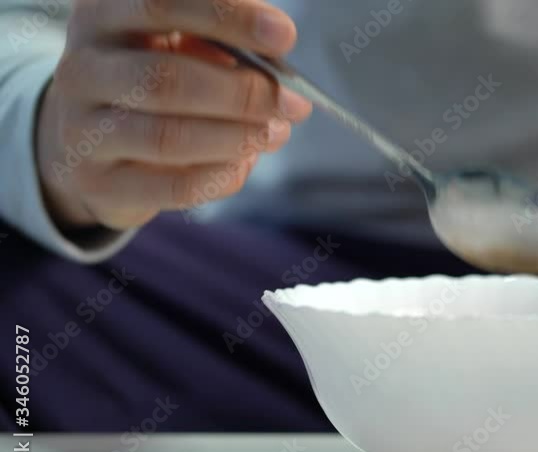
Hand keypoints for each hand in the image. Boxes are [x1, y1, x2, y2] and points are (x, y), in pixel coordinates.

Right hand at [36, 0, 312, 230]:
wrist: (86, 143)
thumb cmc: (149, 81)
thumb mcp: (174, 46)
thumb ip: (219, 46)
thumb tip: (277, 69)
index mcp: (104, 15)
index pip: (162, 5)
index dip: (228, 18)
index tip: (283, 36)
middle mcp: (84, 68)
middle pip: (169, 80)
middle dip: (244, 94)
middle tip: (293, 104)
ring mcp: (83, 130)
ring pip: (170, 138)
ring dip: (238, 138)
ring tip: (275, 133)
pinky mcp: (99, 183)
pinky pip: (175, 186)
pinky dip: (222, 176)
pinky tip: (245, 162)